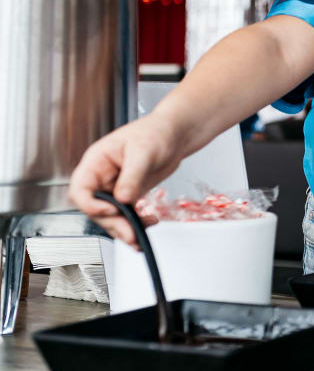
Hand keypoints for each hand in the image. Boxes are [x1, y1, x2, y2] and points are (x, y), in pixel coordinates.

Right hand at [68, 113, 185, 248]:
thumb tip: (123, 199)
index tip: (112, 210)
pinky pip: (126, 214)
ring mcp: (115, 187)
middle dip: (112, 222)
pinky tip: (148, 224)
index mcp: (96, 161)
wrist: (176, 134)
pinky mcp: (129, 194)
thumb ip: (132, 176)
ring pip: (110, 216)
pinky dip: (135, 223)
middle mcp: (101, 177)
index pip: (80, 189)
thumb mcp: (143, 152)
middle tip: (130, 233)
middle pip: (95, 208)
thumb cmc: (156, 132)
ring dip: (123, 228)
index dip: (91, 204)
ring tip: (139, 237)